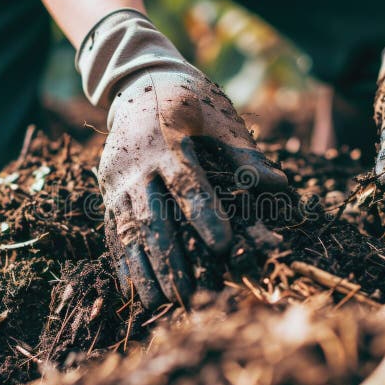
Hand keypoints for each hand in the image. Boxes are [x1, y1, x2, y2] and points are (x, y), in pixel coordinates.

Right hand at [77, 10, 286, 308]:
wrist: (137, 82)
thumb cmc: (189, 98)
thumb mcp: (218, 116)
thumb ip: (243, 151)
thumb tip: (279, 184)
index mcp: (165, 138)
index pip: (186, 182)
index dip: (204, 215)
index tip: (223, 246)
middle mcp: (135, 162)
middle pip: (151, 215)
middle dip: (170, 257)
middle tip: (189, 293)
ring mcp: (115, 178)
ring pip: (127, 229)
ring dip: (143, 268)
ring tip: (160, 302)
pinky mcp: (106, 191)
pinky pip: (112, 230)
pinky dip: (122, 261)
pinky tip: (134, 289)